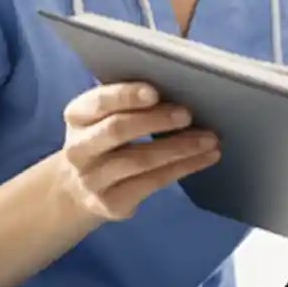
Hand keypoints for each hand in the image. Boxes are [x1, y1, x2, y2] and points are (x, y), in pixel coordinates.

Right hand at [56, 82, 219, 221]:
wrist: (79, 187)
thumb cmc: (107, 137)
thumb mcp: (107, 115)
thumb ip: (132, 99)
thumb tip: (182, 83)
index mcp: (77, 116)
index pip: (99, 102)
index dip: (126, 96)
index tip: (155, 92)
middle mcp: (78, 149)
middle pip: (117, 130)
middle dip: (156, 120)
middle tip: (188, 113)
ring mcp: (93, 179)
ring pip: (139, 161)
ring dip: (179, 148)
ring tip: (210, 138)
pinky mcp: (111, 203)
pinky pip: (152, 183)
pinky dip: (184, 168)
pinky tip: (206, 157)